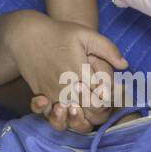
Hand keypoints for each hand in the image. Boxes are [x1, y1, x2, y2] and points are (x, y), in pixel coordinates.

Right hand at [6, 11, 125, 132]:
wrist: (25, 35)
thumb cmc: (59, 33)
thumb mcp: (86, 35)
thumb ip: (108, 49)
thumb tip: (125, 65)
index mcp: (79, 71)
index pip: (102, 96)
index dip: (110, 99)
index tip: (111, 94)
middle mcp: (65, 85)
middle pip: (88, 109)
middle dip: (100, 111)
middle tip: (103, 104)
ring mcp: (52, 92)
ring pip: (70, 116)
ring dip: (81, 117)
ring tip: (86, 108)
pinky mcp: (41, 96)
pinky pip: (51, 114)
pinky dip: (61, 118)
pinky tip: (68, 111)